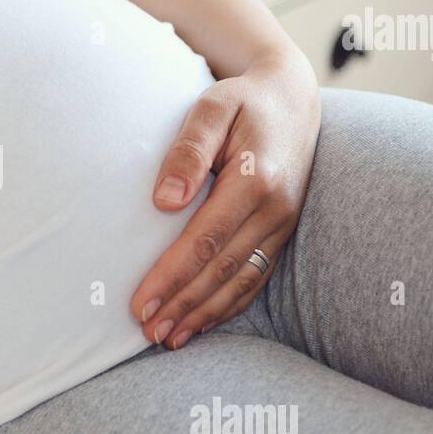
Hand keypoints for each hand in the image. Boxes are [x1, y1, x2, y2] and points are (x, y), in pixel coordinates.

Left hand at [131, 51, 318, 348]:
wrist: (292, 96)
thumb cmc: (242, 100)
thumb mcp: (212, 107)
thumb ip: (188, 149)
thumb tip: (164, 200)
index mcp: (256, 181)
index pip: (205, 241)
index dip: (172, 277)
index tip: (140, 303)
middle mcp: (276, 208)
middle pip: (222, 270)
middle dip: (183, 304)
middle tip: (147, 331)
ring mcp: (283, 223)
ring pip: (242, 281)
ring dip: (205, 313)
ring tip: (169, 337)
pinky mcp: (283, 229)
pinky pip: (257, 275)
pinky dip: (230, 304)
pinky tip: (203, 321)